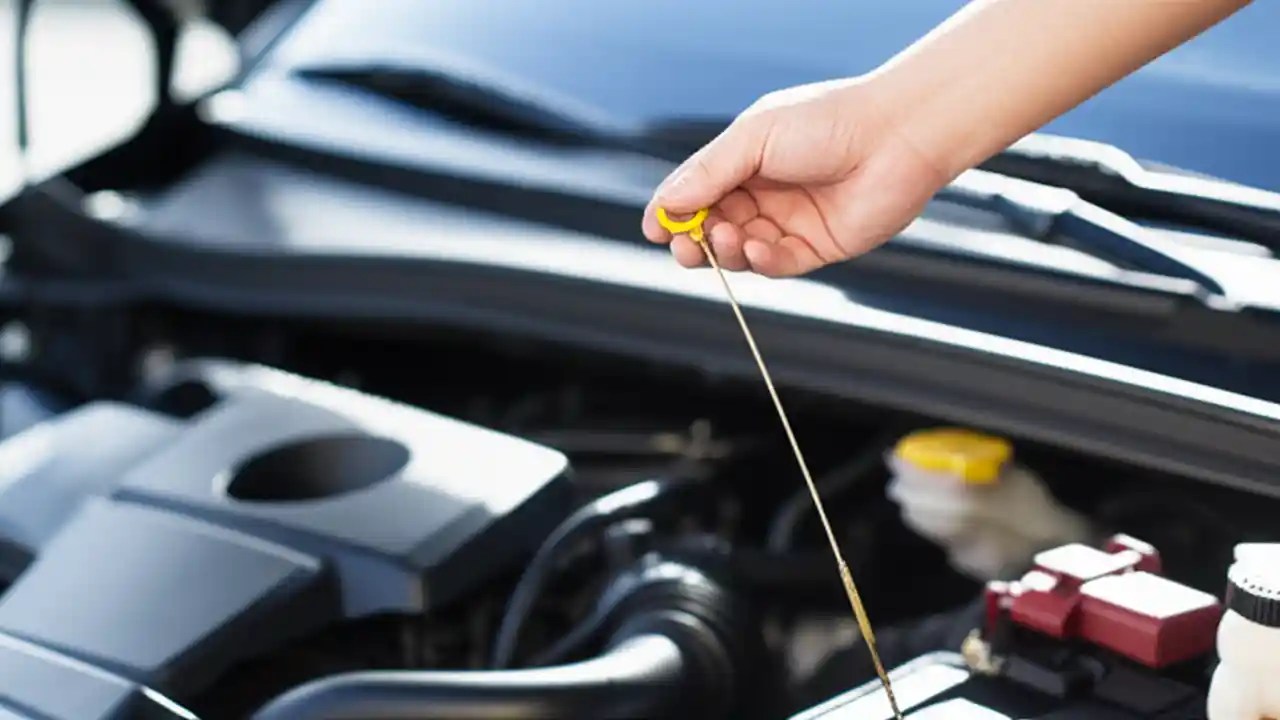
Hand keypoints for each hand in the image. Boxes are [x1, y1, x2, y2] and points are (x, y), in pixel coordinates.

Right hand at [641, 78, 950, 277]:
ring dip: (725, 248)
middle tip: (684, 245)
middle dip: (694, 238)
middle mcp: (766, 192)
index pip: (697, 192)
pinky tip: (756, 247)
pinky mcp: (817, 247)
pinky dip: (760, 260)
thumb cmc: (829, 121)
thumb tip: (663, 204)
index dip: (674, 212)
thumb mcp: (753, 137)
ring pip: (740, 249)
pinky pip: (776, 264)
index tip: (656, 229)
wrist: (897, 136)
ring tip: (725, 236)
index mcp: (747, 159)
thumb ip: (708, 172)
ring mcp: (790, 221)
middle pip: (713, 226)